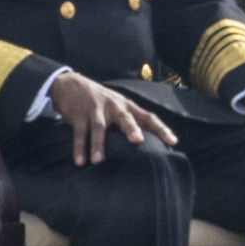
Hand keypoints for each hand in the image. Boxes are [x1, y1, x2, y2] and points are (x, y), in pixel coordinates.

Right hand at [49, 70, 170, 164]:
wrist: (71, 84)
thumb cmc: (101, 101)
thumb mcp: (119, 106)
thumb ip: (132, 121)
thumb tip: (151, 143)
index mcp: (127, 106)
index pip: (148, 117)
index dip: (161, 129)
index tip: (173, 141)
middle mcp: (114, 107)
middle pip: (125, 118)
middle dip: (131, 128)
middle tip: (138, 140)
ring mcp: (96, 110)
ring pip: (99, 127)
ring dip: (98, 144)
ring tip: (99, 161)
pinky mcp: (79, 115)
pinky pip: (80, 134)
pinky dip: (79, 148)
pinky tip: (80, 161)